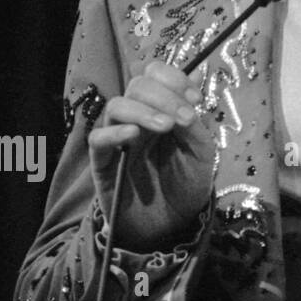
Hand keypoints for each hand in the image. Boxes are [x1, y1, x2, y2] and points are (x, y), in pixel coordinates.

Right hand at [88, 61, 216, 252]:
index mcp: (163, 110)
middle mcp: (140, 119)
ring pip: (117, 105)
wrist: (172, 225)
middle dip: (163, 95)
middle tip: (184, 118)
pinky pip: (97, 138)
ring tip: (166, 126)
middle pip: (137, 85)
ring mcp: (120, 139)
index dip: (174, 78)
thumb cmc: (187, 184)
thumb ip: (196, 122)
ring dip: (143, 110)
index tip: (196, 99)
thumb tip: (192, 87)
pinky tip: (134, 135)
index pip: (156, 75)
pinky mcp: (103, 163)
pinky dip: (115, 131)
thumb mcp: (203, 152)